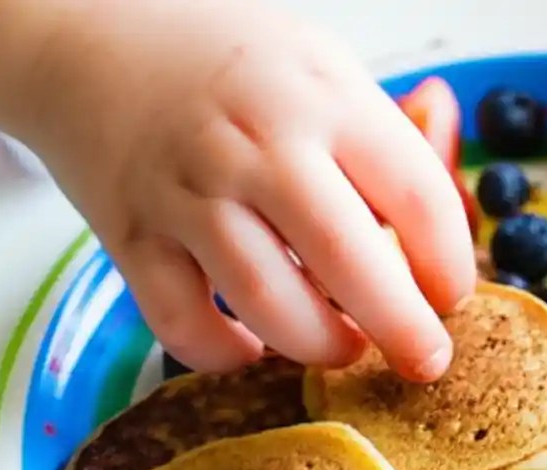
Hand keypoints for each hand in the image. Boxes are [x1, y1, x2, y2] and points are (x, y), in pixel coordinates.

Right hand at [16, 0, 473, 379]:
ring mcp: (190, 194)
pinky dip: (221, 354)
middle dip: (403, 329)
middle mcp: (260, 148)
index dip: (449, 263)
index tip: (452, 295)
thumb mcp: (326, 67)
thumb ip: (389, 140)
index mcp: (327, 102)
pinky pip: (182, 323)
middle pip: (351, 263)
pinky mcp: (131, 236)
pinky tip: (252, 347)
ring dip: (321, 345)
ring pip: (270, 304)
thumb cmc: (229, 59)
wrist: (91, 30)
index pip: (418, 198)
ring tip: (346, 347)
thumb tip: (454, 219)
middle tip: (425, 360)